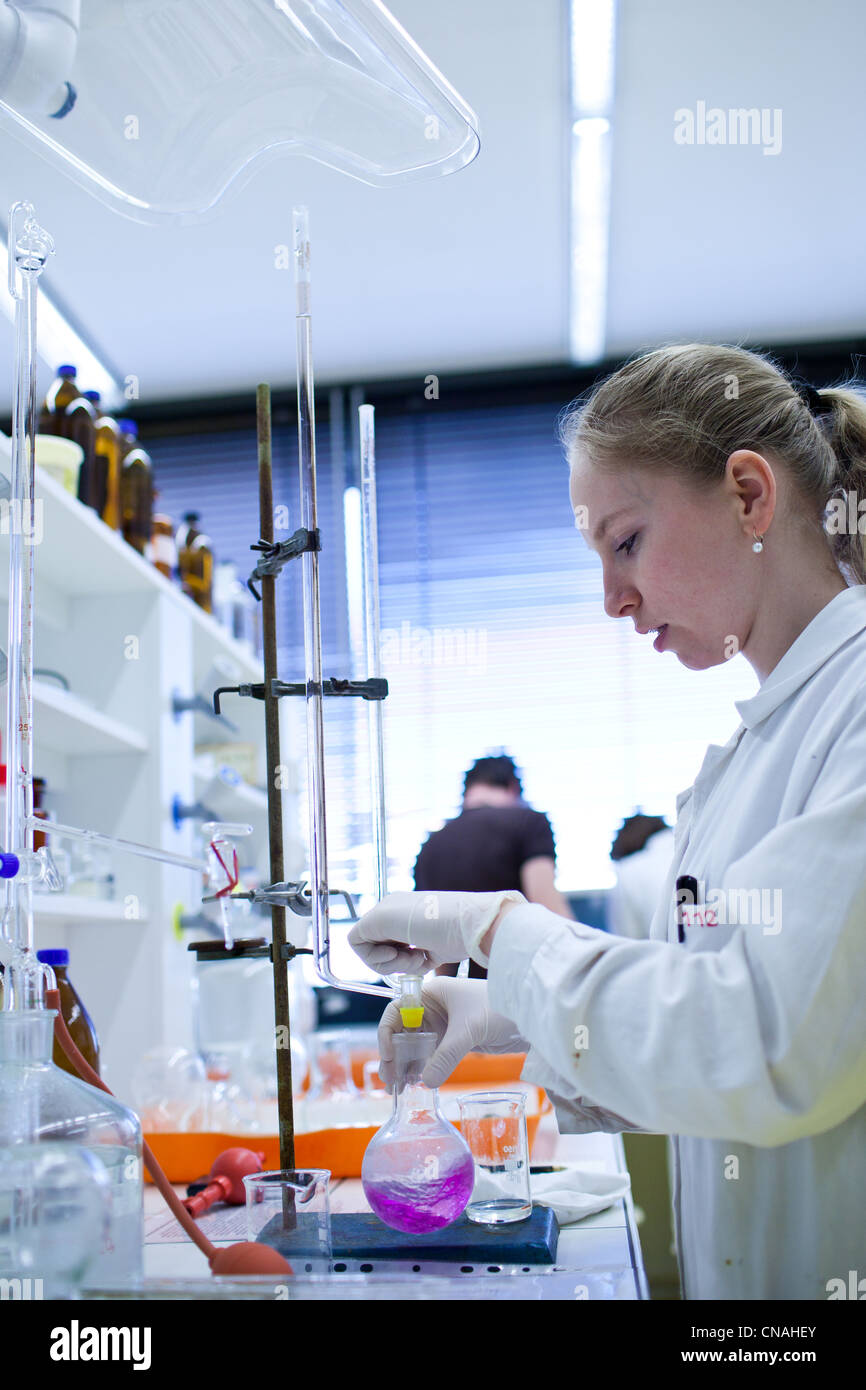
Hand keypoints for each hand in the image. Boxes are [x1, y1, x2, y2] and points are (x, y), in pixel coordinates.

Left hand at [348, 889, 525, 974]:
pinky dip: (377, 959)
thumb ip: (418, 951)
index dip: (397, 959)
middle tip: (417, 960)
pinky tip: (403, 955)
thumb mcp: (436, 946)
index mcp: (408, 911)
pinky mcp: (378, 917)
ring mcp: (386, 910)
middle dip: (392, 963)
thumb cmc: (463, 936)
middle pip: (374, 944)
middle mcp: (394, 908)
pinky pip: (357, 943)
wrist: (474, 925)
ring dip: (390, 963)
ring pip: (366, 946)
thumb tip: (412, 963)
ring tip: (416, 956)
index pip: (388, 941)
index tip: (419, 960)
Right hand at [377, 977, 526, 1089]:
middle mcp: (433, 1007)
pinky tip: (418, 1082)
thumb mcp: (469, 1030)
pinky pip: (432, 1054)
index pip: (397, 1011)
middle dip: (395, 1056)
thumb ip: (446, 1056)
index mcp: (431, 993)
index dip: (387, 1034)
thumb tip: (426, 1081)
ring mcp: (444, 1024)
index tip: (388, 1058)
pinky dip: (423, 1067)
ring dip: (407, 1064)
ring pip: (417, 1046)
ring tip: (399, 1088)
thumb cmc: (499, 1008)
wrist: (530, 1012)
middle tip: (390, 1081)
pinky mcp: (456, 1039)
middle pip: (404, 1031)